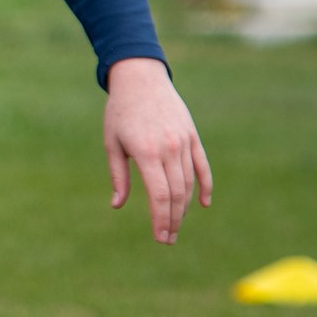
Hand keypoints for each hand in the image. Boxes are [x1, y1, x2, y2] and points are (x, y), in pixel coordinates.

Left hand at [104, 57, 211, 244]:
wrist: (140, 78)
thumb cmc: (120, 111)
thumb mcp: (112, 142)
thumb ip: (118, 175)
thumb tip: (117, 205)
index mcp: (146, 151)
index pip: (159, 195)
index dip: (161, 219)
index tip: (159, 237)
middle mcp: (168, 148)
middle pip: (177, 194)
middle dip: (173, 220)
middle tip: (168, 238)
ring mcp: (183, 141)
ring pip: (189, 183)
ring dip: (184, 208)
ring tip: (176, 224)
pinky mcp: (192, 136)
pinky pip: (202, 166)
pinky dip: (204, 186)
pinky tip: (201, 204)